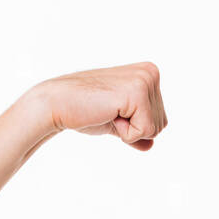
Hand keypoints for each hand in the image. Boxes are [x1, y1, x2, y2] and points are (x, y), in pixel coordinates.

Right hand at [36, 62, 167, 149]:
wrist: (58, 104)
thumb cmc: (84, 111)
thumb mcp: (116, 122)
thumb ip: (135, 131)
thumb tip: (150, 146)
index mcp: (149, 74)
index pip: (160, 120)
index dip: (135, 126)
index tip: (112, 111)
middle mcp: (150, 73)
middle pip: (161, 125)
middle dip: (134, 128)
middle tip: (109, 112)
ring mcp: (145, 80)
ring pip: (154, 129)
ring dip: (128, 130)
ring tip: (108, 111)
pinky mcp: (137, 92)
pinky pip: (144, 131)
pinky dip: (125, 132)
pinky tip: (108, 113)